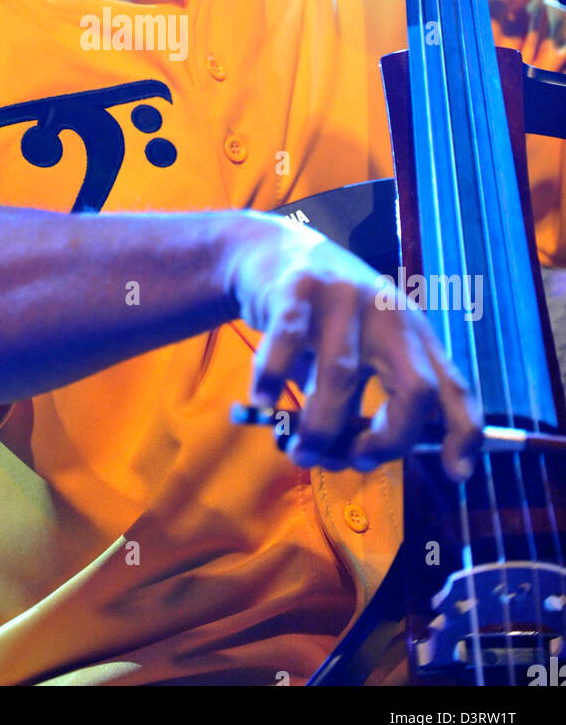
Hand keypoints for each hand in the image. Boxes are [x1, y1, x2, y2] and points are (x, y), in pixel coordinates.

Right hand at [224, 213, 482, 481]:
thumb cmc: (320, 319)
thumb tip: (350, 461)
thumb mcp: (359, 352)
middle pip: (415, 387)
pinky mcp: (297, 287)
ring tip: (299, 452)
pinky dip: (273, 379)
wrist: (272, 251)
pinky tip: (261, 401)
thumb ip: (362, 403)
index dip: (463, 432)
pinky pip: (287, 344)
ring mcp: (344, 296)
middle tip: (356, 461)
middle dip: (390, 440)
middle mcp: (388, 312)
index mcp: (413, 332)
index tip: (456, 473)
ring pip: (342, 377)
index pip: (453, 386)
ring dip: (320, 428)